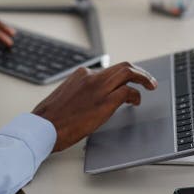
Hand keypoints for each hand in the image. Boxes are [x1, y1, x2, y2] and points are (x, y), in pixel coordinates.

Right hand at [32, 62, 157, 151]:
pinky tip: (136, 102)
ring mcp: (98, 88)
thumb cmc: (51, 118)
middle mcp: (91, 76)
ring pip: (128, 73)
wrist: (43, 126)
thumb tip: (89, 100)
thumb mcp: (65, 96)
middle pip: (122, 67)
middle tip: (148, 80)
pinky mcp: (104, 102)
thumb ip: (79, 92)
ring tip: (150, 86)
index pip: (108, 71)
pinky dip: (135, 95)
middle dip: (139, 72)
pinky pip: (127, 91)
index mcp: (81, 74)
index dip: (121, 78)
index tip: (126, 84)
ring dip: (143, 78)